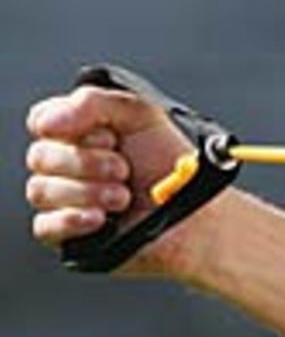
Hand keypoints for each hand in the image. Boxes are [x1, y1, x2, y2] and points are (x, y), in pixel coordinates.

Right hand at [26, 84, 196, 275]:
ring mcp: (64, 198)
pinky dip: (73, 219)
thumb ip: (95, 103)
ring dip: (88, 191)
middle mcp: (67, 163)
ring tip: (123, 196)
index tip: (104, 134)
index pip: (42, 119)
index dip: (65, 125)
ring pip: (40, 191)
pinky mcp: (67, 233)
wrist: (192, 210)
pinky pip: (44, 226)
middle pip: (39, 156)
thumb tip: (47, 122)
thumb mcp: (142, 115)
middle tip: (123, 168)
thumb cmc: (169, 163)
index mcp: (81, 130)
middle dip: (86, 162)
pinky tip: (101, 218)